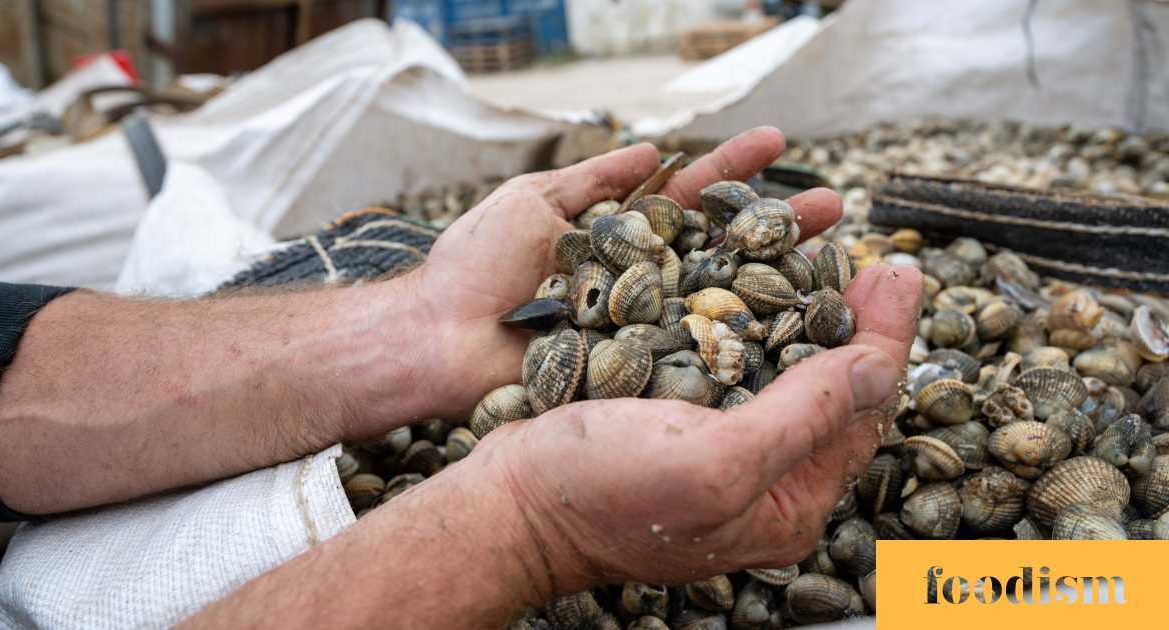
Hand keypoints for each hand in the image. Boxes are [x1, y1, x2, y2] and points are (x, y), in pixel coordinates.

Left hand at [411, 127, 842, 418]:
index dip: (733, 170)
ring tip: (837, 254)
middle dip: (778, 224)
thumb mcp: (536, 201)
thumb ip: (597, 180)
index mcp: (622, 237)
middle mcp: (644, 282)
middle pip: (723, 247)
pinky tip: (792, 326)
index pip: (690, 197)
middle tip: (836, 205)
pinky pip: (695, 354)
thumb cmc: (476, 265)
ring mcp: (644, 328)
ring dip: (779, 277)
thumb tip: (652, 149)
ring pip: (723, 299)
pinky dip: (742, 341)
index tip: (777, 141)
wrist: (438, 338)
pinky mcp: (638, 372)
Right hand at [474, 264, 920, 593]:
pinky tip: (753, 280)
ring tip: (825, 255)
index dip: (885, 336)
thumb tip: (881, 363)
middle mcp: (762, 477)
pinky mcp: (679, 421)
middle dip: (854, 321)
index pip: (862, 411)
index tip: (899, 269)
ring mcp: (719, 448)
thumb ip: (805, 415)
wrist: (507, 501)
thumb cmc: (601, 492)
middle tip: (873, 260)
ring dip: (805, 309)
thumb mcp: (716, 462)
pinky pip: (731, 363)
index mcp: (786, 502)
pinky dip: (749, 317)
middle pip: (830, 390)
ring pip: (782, 369)